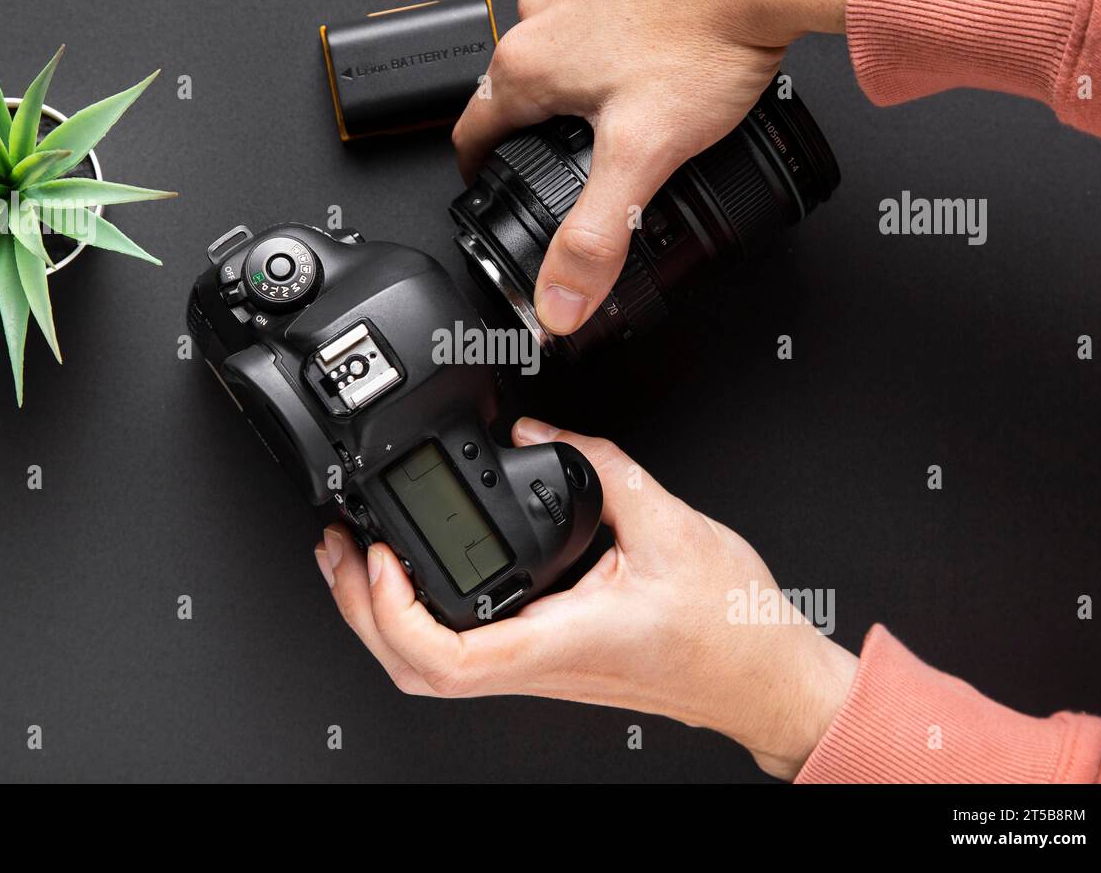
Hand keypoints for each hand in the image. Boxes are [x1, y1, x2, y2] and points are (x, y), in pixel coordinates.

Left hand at [313, 418, 858, 779]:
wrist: (762, 675)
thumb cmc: (730, 625)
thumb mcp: (668, 521)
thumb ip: (596, 463)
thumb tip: (539, 426)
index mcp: (559, 640)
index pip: (443, 655)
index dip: (390, 611)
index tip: (377, 558)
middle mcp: (538, 664)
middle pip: (415, 670)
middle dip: (359, 612)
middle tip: (338, 549)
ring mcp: (539, 668)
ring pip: (433, 668)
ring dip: (382, 617)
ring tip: (360, 560)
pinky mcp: (548, 657)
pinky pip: (464, 651)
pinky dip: (422, 617)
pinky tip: (421, 577)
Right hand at [453, 0, 857, 335]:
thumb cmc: (706, 35)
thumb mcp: (641, 157)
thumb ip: (595, 238)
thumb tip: (558, 301)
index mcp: (527, 64)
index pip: (471, 132)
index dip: (479, 173)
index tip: (489, 189)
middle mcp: (544, 14)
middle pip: (515, 89)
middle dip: (533, 130)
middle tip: (565, 164)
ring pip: (559, 47)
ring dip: (575, 82)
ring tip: (617, 115)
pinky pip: (603, 14)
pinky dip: (618, 42)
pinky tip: (657, 61)